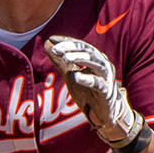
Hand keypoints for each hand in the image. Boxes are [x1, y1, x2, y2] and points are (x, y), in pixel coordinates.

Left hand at [44, 36, 146, 150]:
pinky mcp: (106, 91)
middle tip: (56, 50)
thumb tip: (47, 45)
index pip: (81, 46)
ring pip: (95, 63)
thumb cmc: (90, 92)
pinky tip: (75, 77)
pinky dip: (87, 79)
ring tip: (65, 58)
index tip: (52, 39)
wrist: (104, 113)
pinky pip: (98, 83)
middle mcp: (102, 65)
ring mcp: (106, 77)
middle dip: (71, 49)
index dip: (67, 42)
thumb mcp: (72, 75)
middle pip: (88, 52)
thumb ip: (61, 62)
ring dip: (80, 59)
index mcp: (95, 59)